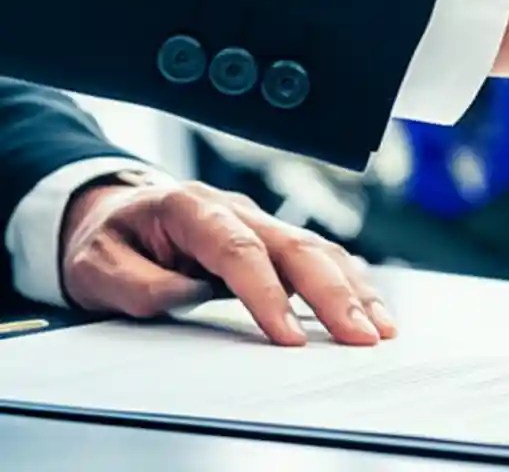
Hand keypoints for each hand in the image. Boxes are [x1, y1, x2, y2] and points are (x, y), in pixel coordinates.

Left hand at [61, 177, 395, 346]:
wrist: (113, 212)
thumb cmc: (108, 239)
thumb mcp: (94, 265)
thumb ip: (138, 283)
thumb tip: (188, 298)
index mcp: (189, 207)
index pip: (238, 248)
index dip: (267, 293)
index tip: (287, 335)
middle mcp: (235, 208)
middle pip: (295, 246)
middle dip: (333, 294)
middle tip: (359, 335)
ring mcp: (260, 221)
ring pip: (318, 249)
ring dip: (353, 289)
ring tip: (379, 327)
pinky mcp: (274, 240)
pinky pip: (320, 256)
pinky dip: (350, 282)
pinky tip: (372, 307)